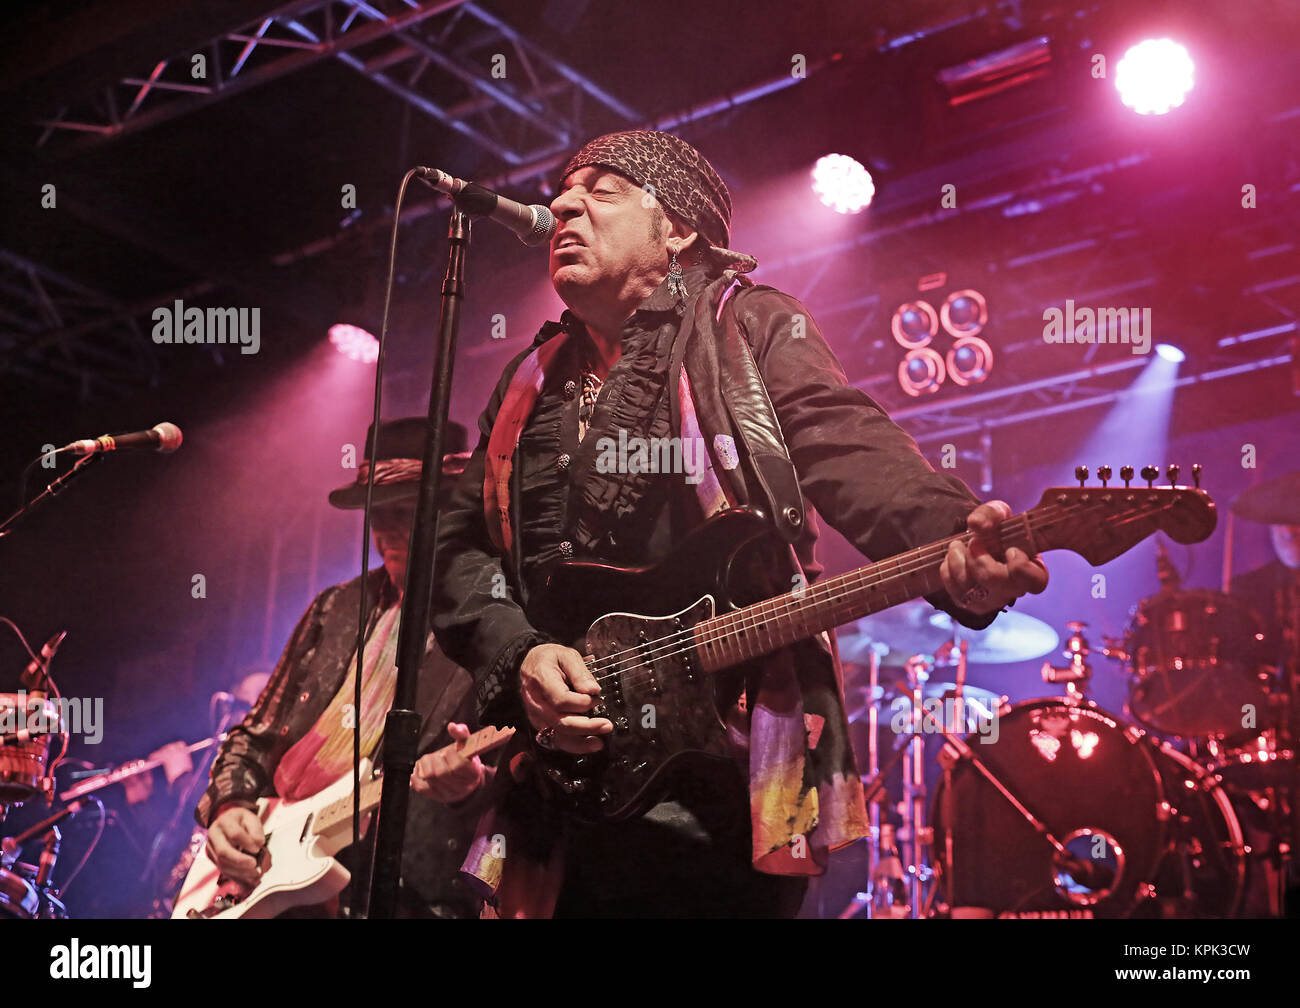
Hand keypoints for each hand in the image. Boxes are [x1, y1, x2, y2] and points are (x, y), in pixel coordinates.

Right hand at [206, 804, 265, 890]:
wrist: (226, 821)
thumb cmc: (241, 820)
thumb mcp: (251, 818)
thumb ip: (256, 830)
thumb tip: (258, 843)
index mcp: (224, 822)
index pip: (235, 834)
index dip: (247, 843)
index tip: (258, 848)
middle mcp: (213, 835)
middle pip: (224, 852)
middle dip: (240, 861)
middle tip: (255, 866)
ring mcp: (210, 848)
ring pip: (222, 864)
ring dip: (239, 872)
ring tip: (254, 874)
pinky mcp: (213, 859)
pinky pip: (223, 870)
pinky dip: (236, 876)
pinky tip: (247, 879)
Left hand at [411, 722, 484, 803]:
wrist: (466, 781)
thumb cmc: (466, 759)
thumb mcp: (468, 745)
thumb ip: (461, 733)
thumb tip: (451, 726)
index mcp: (473, 773)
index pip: (458, 765)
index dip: (450, 755)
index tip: (448, 751)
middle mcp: (462, 787)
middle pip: (441, 773)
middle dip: (435, 759)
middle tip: (437, 755)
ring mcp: (449, 794)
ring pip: (429, 778)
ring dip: (424, 765)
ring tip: (428, 760)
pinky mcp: (437, 797)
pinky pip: (421, 788)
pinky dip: (416, 777)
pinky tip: (418, 770)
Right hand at [520, 643, 611, 753]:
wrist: (531, 664)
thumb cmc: (550, 659)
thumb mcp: (566, 655)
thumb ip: (580, 673)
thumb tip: (593, 691)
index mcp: (541, 680)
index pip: (561, 700)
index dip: (582, 703)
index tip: (597, 698)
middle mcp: (536, 701)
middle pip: (560, 721)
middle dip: (586, 726)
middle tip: (606, 725)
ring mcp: (536, 715)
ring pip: (557, 735)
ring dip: (580, 742)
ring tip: (599, 743)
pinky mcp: (540, 724)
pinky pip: (555, 739)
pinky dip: (573, 745)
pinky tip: (587, 744)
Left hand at [940, 500, 1048, 614]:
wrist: (980, 542)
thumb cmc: (997, 528)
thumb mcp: (998, 512)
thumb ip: (991, 513)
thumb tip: (976, 525)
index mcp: (1033, 570)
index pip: (1035, 582)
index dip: (1020, 566)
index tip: (1009, 549)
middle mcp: (1016, 590)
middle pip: (994, 582)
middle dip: (977, 558)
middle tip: (972, 542)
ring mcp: (994, 601)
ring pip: (972, 591)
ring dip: (957, 563)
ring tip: (955, 546)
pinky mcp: (973, 604)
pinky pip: (957, 595)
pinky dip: (949, 574)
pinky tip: (952, 559)